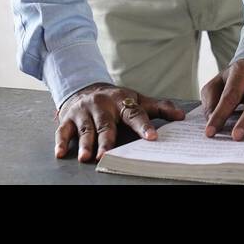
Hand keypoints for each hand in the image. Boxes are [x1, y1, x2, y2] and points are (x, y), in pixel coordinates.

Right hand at [54, 83, 184, 162]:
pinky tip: (60, 153)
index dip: (143, 125)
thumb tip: (182, 116)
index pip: (135, 113)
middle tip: (107, 154)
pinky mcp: (68, 118)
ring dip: (85, 144)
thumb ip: (160, 107)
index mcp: (122, 101)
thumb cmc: (116, 99)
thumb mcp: (138, 99)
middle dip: (107, 139)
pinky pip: (63, 130)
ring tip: (86, 157)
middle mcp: (102, 106)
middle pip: (106, 124)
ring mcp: (84, 112)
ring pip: (85, 129)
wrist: (85, 87)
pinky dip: (60, 142)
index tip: (152, 137)